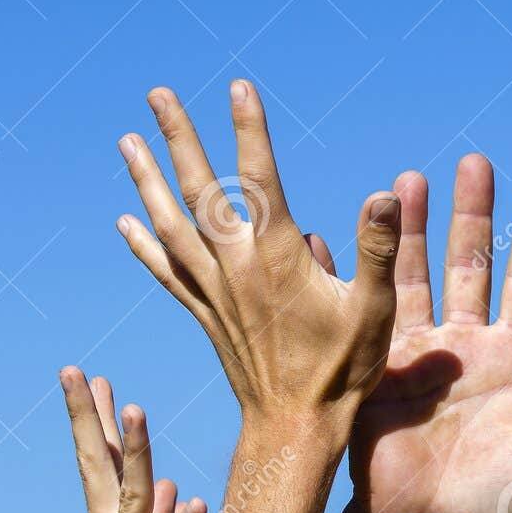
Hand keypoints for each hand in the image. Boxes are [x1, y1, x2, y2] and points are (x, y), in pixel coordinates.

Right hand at [60, 368, 205, 512]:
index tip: (90, 381)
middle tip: (75, 371)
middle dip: (90, 420)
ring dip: (137, 452)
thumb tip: (172, 492)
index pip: (102, 469)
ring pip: (131, 498)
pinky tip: (191, 500)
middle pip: (99, 470)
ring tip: (137, 408)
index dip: (97, 425)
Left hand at [115, 81, 400, 439]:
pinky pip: (166, 269)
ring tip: (126, 142)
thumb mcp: (374, 308)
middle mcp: (235, 265)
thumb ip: (379, 249)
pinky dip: (145, 243)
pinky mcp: (206, 314)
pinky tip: (127, 222)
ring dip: (147, 180)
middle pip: (199, 188)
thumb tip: (385, 195)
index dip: (248, 128)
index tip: (238, 86)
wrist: (295, 425)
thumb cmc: (342, 369)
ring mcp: (214, 290)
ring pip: (171, 223)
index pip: (259, 175)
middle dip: (178, 137)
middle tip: (157, 94)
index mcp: (276, 255)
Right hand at [345, 155, 511, 512]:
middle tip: (474, 160)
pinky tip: (335, 235)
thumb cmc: (501, 505)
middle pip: (471, 264)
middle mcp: (468, 348)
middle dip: (473, 213)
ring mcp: (419, 355)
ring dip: (408, 230)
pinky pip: (362, 311)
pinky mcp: (375, 370)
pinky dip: (349, 275)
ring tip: (404, 181)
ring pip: (415, 276)